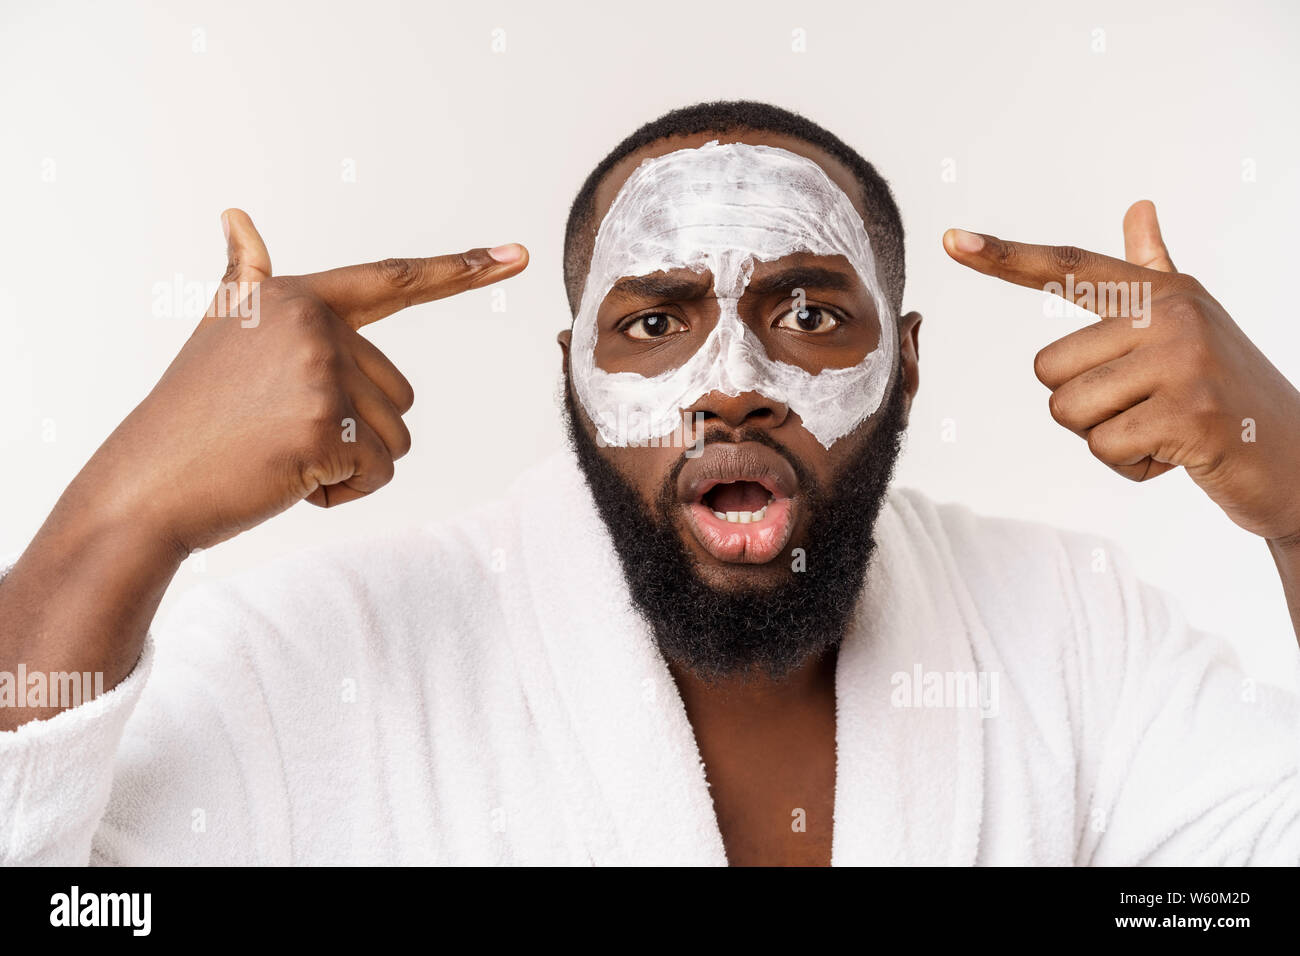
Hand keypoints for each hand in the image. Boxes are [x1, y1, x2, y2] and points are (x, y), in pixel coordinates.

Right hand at [70, 209, 528, 554]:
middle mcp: (314, 328)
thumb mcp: (221, 332)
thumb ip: (247, 278)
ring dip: (353, 464)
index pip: (393, 281)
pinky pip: (379, 472)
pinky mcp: (327, 429)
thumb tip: (237, 215)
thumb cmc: (191, 415)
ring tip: (282, 455)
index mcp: (297, 300)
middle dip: (357, 429)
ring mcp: (321, 376)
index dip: (462, 269)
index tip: (517, 255)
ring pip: (397, 436)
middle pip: (399, 391)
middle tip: (282, 434)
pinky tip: (288, 480)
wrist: (147, 485)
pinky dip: (344, 492)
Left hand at [942, 201, 1299, 544]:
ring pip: (1068, 411)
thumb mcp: (1190, 324)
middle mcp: (1171, 314)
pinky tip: (1176, 454)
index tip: (952, 240)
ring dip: (1107, 437)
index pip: (1068, 267)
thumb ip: (1152, 271)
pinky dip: (1131, 465)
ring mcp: (1183, 361)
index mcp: (1162, 291)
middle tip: (1148, 408)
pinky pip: (1104, 447)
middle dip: (1085, 406)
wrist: (1296, 455)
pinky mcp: (1188, 413)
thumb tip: (1139, 207)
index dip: (1005, 257)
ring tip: (1162, 429)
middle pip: (1048, 370)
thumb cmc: (1226, 390)